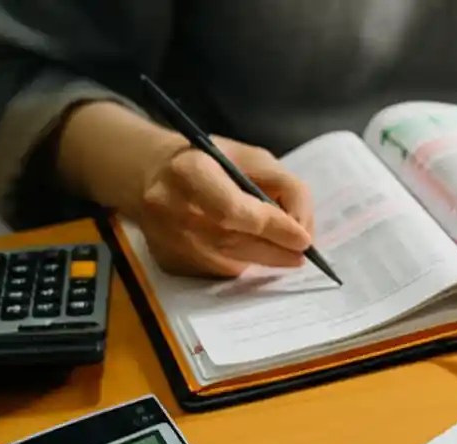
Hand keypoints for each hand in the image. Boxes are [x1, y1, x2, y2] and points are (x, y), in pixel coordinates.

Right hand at [133, 136, 314, 276]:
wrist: (153, 175)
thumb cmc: (212, 163)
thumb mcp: (252, 159)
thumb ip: (285, 188)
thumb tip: (302, 230)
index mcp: (188, 171)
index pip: (234, 210)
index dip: (273, 228)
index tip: (304, 240)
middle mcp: (169, 208)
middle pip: (233, 242)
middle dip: (275, 250)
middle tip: (301, 252)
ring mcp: (165, 239)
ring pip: (229, 262)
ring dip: (262, 258)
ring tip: (281, 250)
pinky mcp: (168, 263)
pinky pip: (216, 272)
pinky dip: (240, 263)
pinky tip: (246, 249)